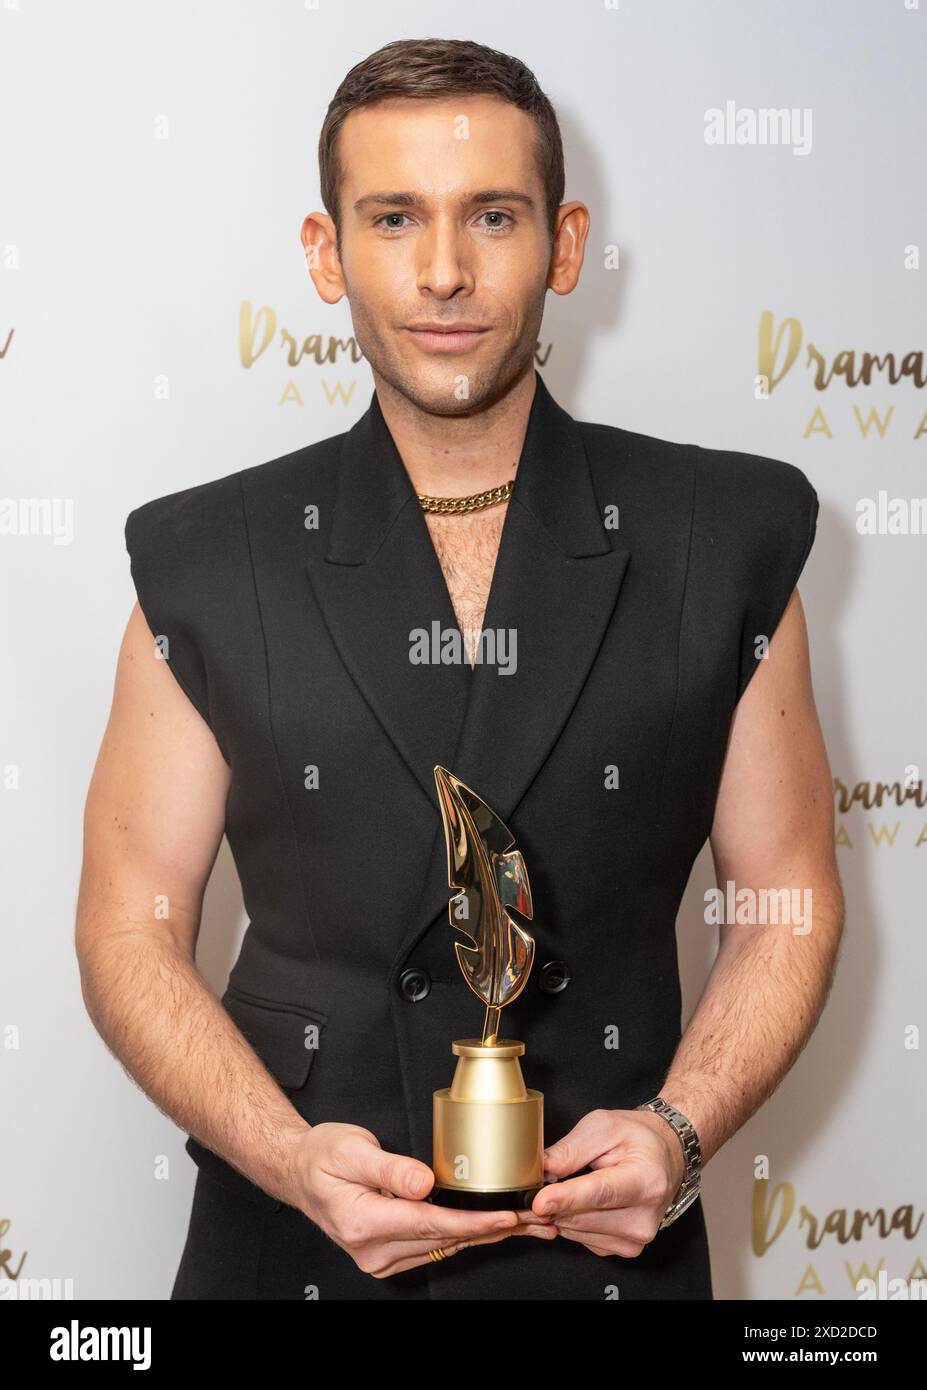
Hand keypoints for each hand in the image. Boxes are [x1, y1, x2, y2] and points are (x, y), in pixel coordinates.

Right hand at [291, 1122, 557, 1277]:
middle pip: (444, 1239)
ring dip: (483, 1234)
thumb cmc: (321, 1156)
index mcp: (363, 1222)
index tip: (506, 1215)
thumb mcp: (350, 1149)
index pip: (430, 1223)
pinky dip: (464, 1235)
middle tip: (532, 1218)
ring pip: (443, 1247)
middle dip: (491, 1228)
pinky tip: (489, 1226)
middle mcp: (372, 1249)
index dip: (472, 1220)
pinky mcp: (388, 1255)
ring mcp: (380, 1257)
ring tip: (523, 1223)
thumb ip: (388, 1167)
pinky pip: (434, 1247)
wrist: (299, 1172)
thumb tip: (424, 1181)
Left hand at [522, 1107, 685, 1256]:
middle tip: (537, 1184)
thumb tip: (543, 1170)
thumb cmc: (638, 1139)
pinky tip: (579, 1202)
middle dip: (551, 1202)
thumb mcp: (605, 1125)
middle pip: (583, 1217)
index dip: (566, 1198)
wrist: (665, 1157)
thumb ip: (572, 1149)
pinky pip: (583, 1239)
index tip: (539, 1202)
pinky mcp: (625, 1248)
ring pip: (577, 1231)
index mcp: (646, 1180)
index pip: (600, 1193)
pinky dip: (571, 1222)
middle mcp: (645, 1217)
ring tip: (564, 1188)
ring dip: (559, 1212)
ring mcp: (636, 1238)